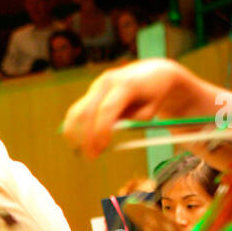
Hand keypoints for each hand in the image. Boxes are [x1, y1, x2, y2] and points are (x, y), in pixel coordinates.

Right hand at [62, 59, 223, 157]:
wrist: (153, 73)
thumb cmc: (155, 95)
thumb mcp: (151, 109)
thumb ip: (134, 119)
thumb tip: (113, 131)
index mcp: (125, 84)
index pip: (107, 108)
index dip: (102, 130)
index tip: (102, 148)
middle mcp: (106, 82)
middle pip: (87, 111)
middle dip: (87, 136)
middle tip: (91, 156)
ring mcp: (96, 86)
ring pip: (77, 111)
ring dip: (76, 134)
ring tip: (83, 151)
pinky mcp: (91, 92)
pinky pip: (77, 111)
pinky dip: (76, 128)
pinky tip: (79, 142)